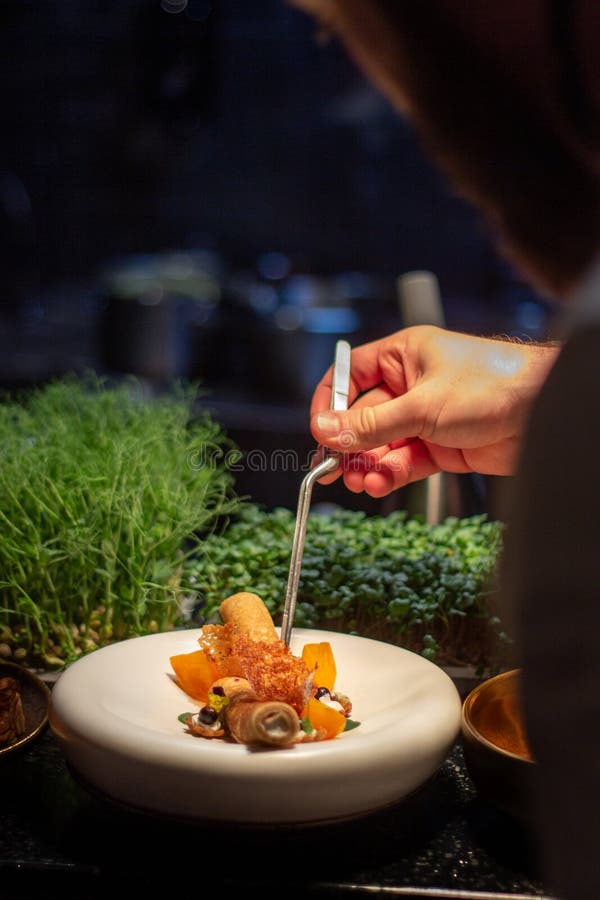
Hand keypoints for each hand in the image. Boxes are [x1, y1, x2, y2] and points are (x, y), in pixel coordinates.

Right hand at [310, 325, 558, 496]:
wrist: (545, 412)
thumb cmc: (494, 385)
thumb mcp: (421, 406)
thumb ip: (371, 424)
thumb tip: (326, 430)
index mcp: (404, 356)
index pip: (350, 375)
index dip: (330, 403)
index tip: (319, 431)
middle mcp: (411, 385)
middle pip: (363, 417)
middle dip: (350, 445)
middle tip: (335, 468)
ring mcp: (426, 417)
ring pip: (383, 444)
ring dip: (369, 464)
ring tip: (361, 481)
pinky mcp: (441, 446)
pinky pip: (404, 461)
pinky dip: (390, 474)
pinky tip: (380, 483)